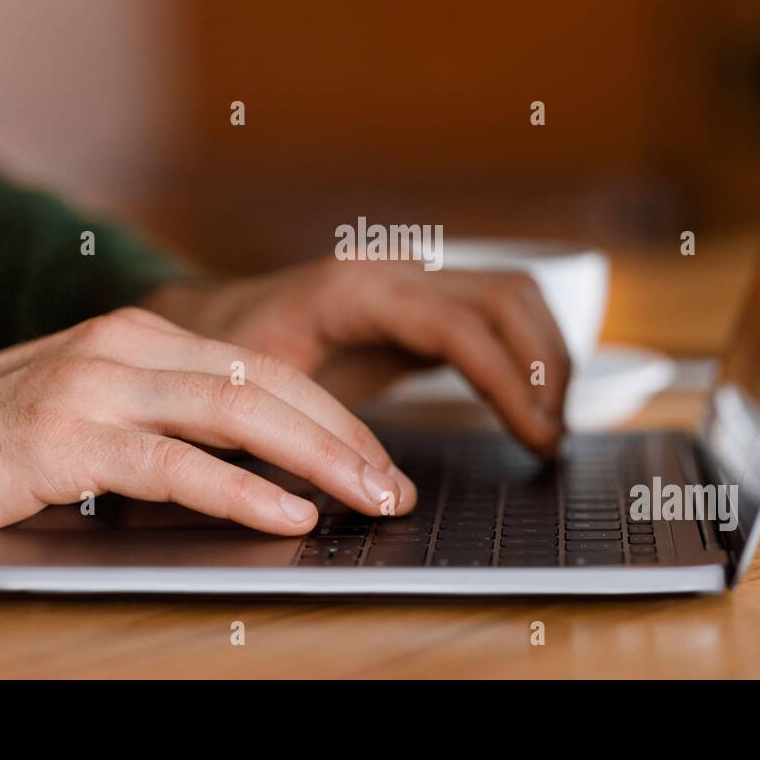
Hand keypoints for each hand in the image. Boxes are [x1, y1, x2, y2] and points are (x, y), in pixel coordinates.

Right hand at [0, 308, 414, 557]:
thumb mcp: (81, 415)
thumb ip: (155, 423)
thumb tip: (245, 466)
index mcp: (134, 336)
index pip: (258, 369)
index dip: (328, 414)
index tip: (374, 457)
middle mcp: (123, 346)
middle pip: (265, 384)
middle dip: (344, 436)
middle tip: (396, 484)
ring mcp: (93, 384)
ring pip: (236, 412)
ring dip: (318, 459)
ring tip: (372, 498)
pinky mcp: (63, 437)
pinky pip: (175, 465)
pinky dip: (242, 491)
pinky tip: (289, 514)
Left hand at [143, 259, 570, 454]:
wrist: (209, 321)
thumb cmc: (226, 358)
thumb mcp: (255, 393)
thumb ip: (312, 429)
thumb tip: (381, 489)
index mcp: (353, 291)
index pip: (457, 323)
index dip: (507, 378)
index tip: (535, 432)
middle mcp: (392, 270)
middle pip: (506, 295)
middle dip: (543, 365)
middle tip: (549, 438)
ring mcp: (412, 277)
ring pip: (513, 295)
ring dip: (545, 356)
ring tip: (546, 426)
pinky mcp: (423, 300)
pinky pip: (495, 313)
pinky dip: (524, 353)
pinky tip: (526, 405)